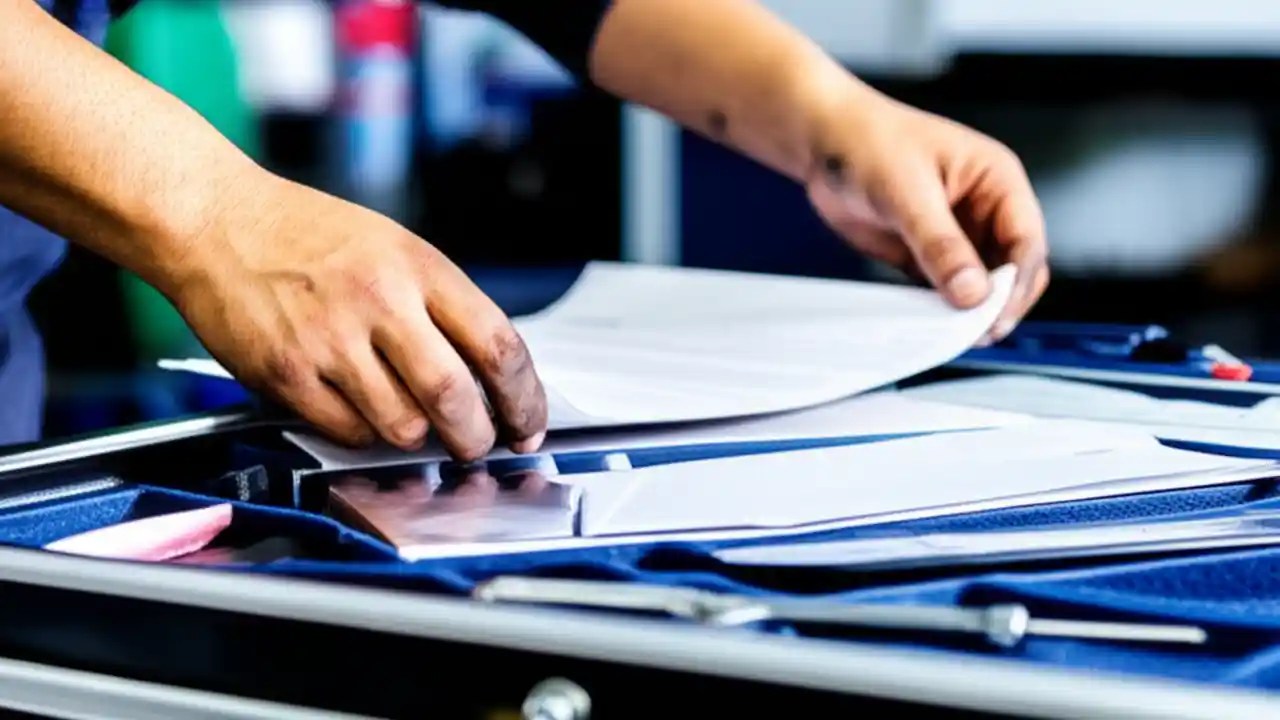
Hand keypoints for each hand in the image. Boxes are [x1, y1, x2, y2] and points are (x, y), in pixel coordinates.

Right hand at [165, 174, 547, 458]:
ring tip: (408, 417)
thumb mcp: (394, 248)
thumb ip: (440, 306)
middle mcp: (379, 301)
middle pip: (455, 397)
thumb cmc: (305, 234)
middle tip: (477, 443)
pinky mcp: (287, 374)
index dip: (524, 397)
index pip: (498, 345)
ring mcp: (330, 340)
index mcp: (418, 267)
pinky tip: (357, 407)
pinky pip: (348, 432)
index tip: (527, 423)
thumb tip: (489, 376)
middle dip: (477, 437)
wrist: (215, 220)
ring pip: (403, 426)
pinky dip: (363, 433)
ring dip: (416, 437)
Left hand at [805, 87, 1048, 342]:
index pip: (1026, 240)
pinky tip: (929, 327)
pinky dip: (941, 311)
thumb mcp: (907, 191)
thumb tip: (971, 292)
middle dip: (1001, 303)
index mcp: (997, 181)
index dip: (1016, 282)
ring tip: (951, 336)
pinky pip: (945, 291)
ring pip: (982, 286)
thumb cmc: (868, 143)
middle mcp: (986, 210)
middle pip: (1014, 270)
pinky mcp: (928, 256)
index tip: (995, 316)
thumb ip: (940, 244)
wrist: (822, 143)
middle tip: (976, 334)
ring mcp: (958, 236)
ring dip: (970, 312)